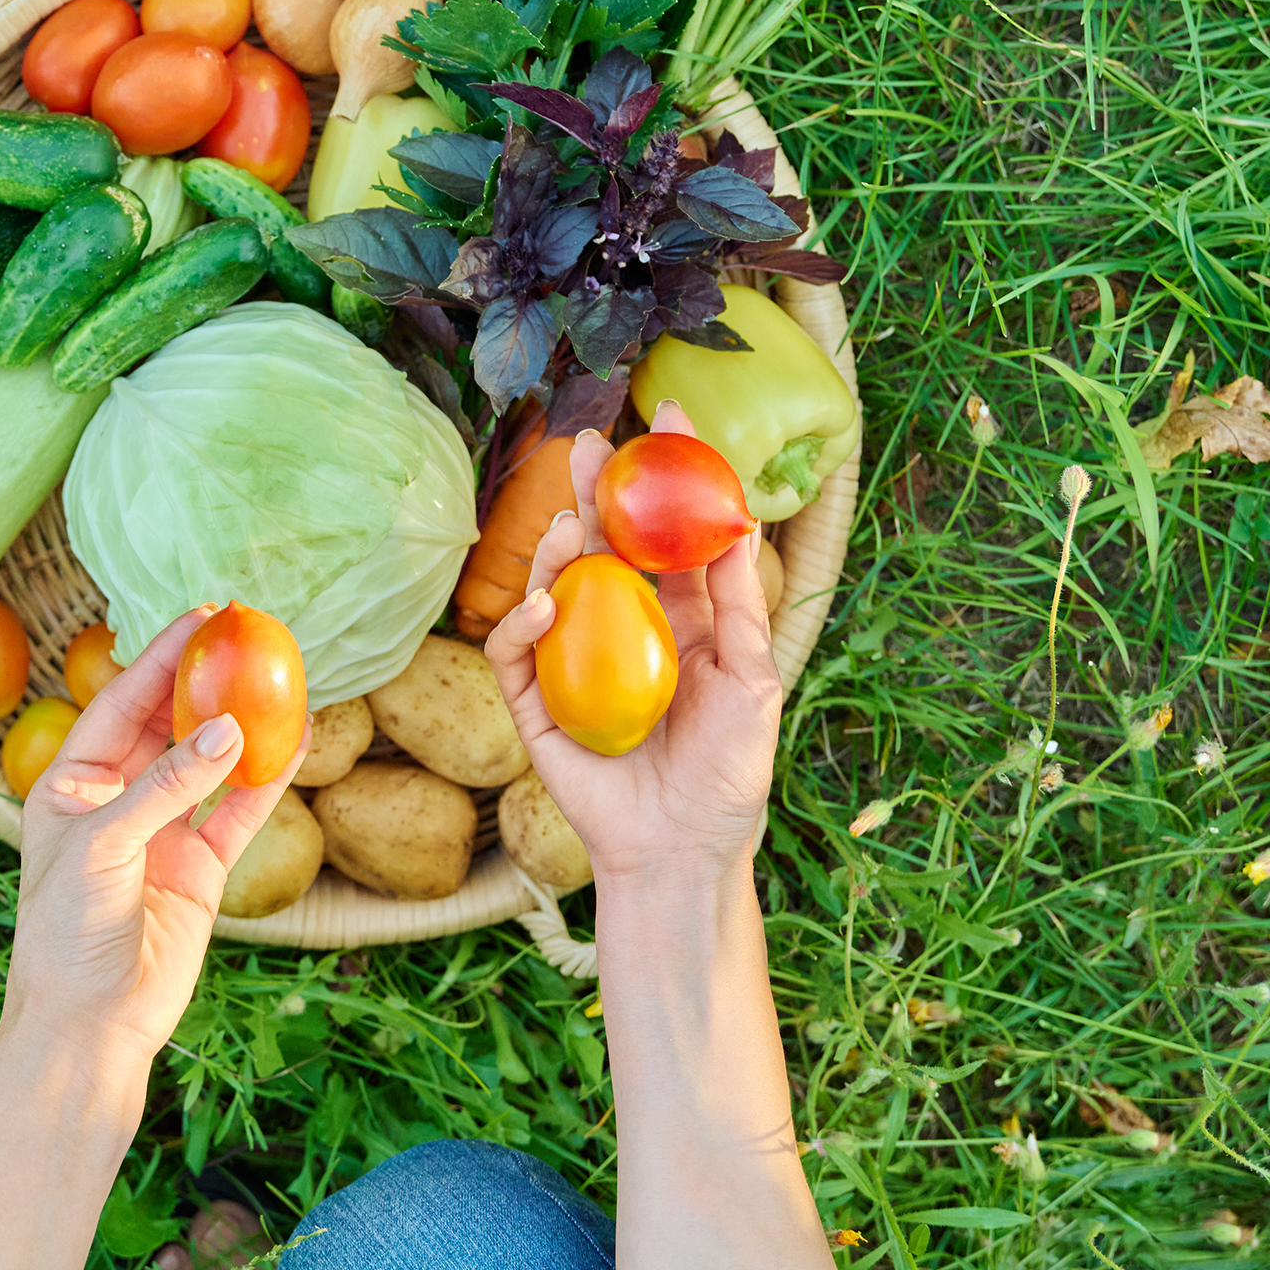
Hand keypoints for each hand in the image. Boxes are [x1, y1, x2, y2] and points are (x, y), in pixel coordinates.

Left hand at [5, 605, 307, 1064]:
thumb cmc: (68, 932)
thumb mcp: (105, 847)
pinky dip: (267, 781)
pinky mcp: (200, 869)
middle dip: (204, 680)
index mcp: (71, 785)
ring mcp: (161, 833)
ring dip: (241, 725)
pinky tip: (296, 744)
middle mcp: (116, 800)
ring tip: (281, 677)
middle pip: (167, 724)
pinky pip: (238, 813)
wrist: (90, 1024)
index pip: (120, 704)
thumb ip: (167, 787)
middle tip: (247, 635)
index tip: (202, 618)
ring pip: (208, 764)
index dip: (159, 658)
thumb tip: (231, 730)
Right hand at [482, 400, 781, 889]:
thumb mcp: (754, 682)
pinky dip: (524, 621)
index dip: (666, 477)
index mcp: (680, 619)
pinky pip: (515, 650)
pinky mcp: (534, 703)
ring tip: (571, 525)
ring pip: (551, 585)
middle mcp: (621, 629)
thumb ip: (740, 604)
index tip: (668, 417)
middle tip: (586, 444)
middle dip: (592, 490)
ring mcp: (573, 662)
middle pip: (600, 545)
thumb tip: (738, 522)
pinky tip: (546, 605)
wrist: (681, 852)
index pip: (666, 535)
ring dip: (555, 547)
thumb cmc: (728, 774)